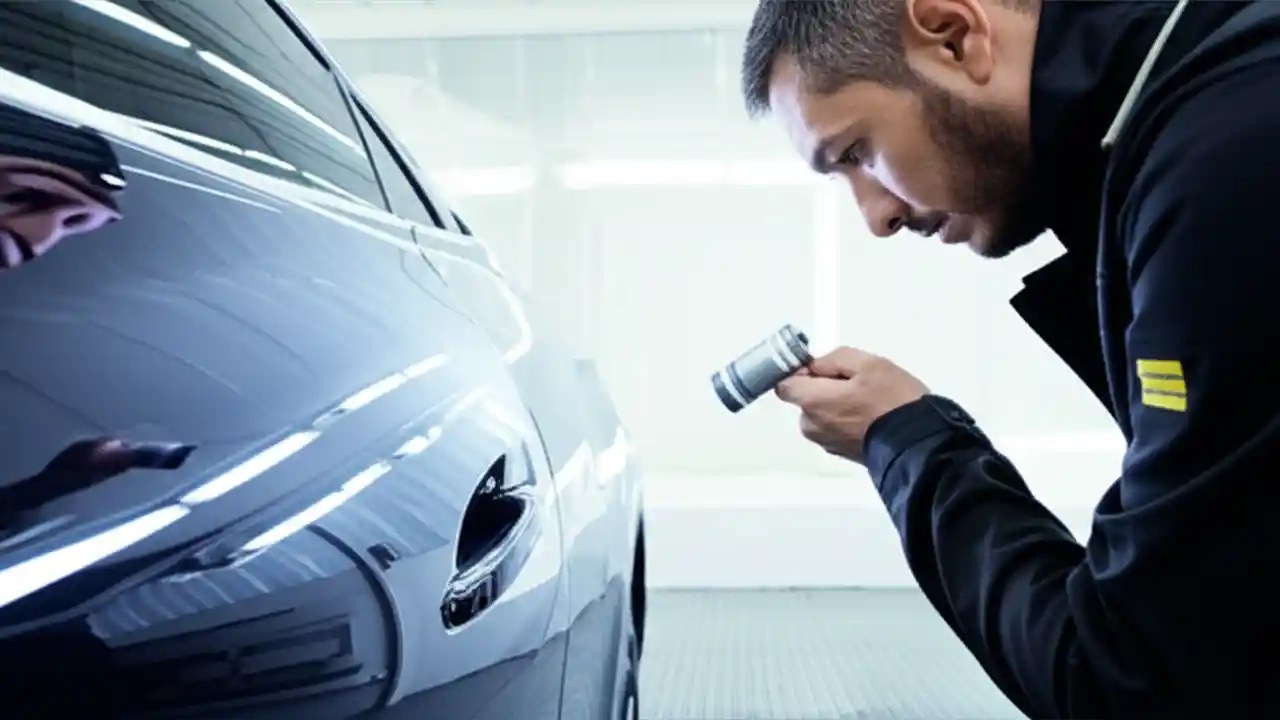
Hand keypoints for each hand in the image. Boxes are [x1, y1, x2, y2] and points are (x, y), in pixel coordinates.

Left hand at [775, 347, 927, 463]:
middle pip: (805, 398)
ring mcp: (826, 442)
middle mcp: (813, 425)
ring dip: (837, 404)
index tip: (817, 365)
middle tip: (855, 382)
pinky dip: (846, 419)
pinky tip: (870, 414)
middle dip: (823, 387)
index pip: (783, 384)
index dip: (799, 370)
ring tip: (868, 400)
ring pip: (821, 413)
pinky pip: (835, 427)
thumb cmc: (895, 404)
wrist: (917, 444)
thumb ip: (833, 358)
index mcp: (813, 402)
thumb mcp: (868, 364)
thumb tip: (816, 364)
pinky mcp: (841, 452)